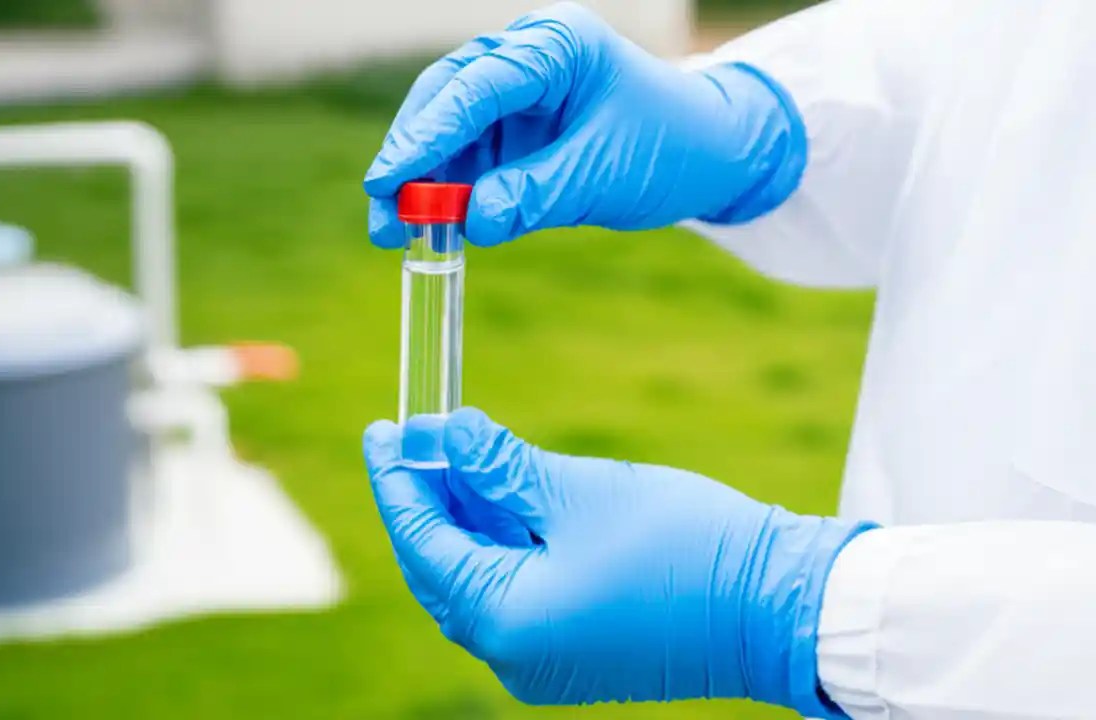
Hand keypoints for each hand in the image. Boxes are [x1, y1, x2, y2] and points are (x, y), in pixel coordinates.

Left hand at [363, 408, 870, 714]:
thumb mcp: (578, 491)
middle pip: (442, 568)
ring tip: (454, 456)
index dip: (398, 481)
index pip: (423, 542)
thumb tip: (443, 433)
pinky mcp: (574, 655)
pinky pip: (513, 597)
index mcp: (504, 620)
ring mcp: (543, 663)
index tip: (382, 430)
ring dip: (465, 521)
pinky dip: (501, 548)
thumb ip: (499, 465)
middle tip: (413, 439)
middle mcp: (512, 656)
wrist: (782, 607)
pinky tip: (499, 498)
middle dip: (426, 501)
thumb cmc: (686, 546)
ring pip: (478, 582)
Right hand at [364, 2, 806, 247]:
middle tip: (383, 211)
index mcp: (556, 45)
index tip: (391, 178)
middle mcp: (527, 58)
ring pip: (448, 132)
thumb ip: (535, 195)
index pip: (478, 86)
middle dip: (411, 157)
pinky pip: (467, 160)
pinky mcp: (513, 131)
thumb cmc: (670, 148)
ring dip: (420, 182)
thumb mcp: (602, 175)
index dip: (429, 134)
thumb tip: (472, 223)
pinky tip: (428, 227)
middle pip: (446, 99)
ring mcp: (516, 94)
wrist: (711, 155)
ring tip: (392, 232)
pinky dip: (447, 193)